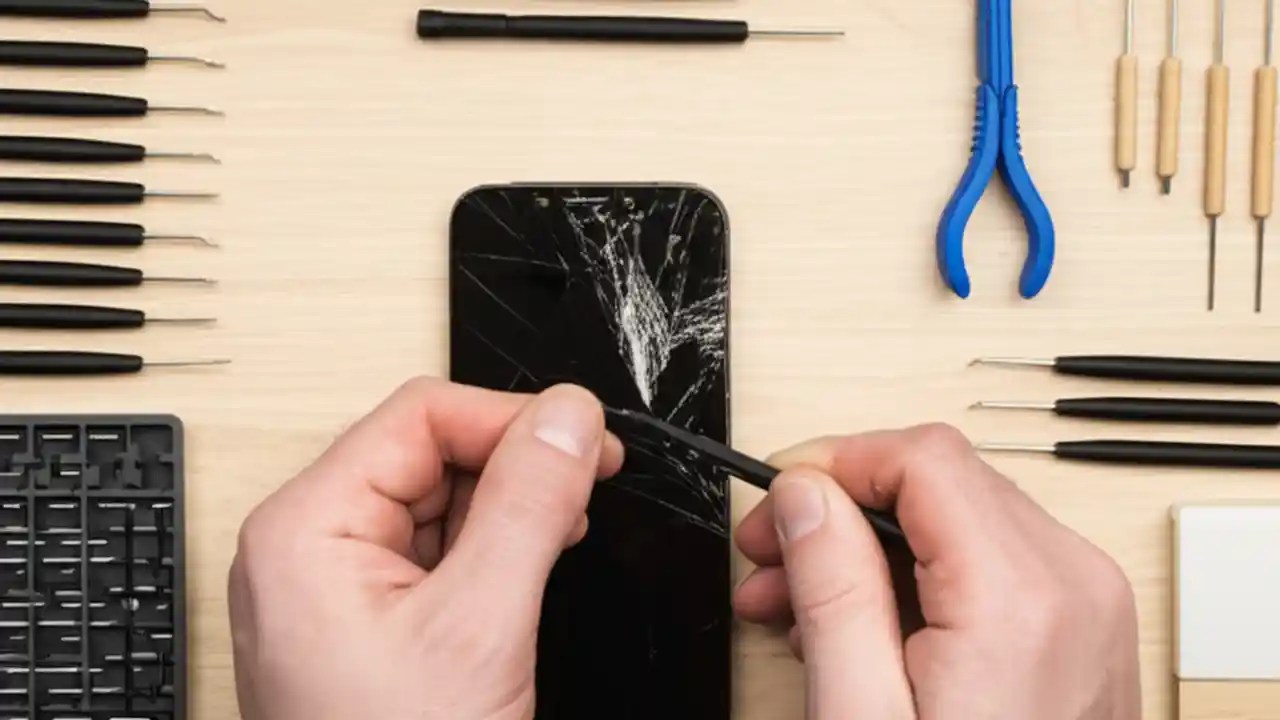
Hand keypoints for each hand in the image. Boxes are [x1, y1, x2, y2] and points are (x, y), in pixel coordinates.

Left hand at [229, 379, 622, 719]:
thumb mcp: (479, 626)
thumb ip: (526, 506)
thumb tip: (565, 417)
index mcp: (306, 529)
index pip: (418, 418)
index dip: (510, 418)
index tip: (583, 438)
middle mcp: (309, 547)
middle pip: (427, 451)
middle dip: (514, 461)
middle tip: (588, 478)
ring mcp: (335, 585)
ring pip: (438, 498)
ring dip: (510, 502)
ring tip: (566, 523)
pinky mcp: (367, 619)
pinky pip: (436, 549)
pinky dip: (494, 544)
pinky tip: (533, 556)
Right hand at [734, 424, 1140, 719]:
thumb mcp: (860, 714)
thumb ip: (833, 587)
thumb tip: (805, 494)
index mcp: (1019, 596)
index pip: (923, 458)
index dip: (835, 463)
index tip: (778, 498)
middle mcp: (1072, 584)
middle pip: (939, 481)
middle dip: (842, 508)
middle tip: (769, 555)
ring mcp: (1085, 607)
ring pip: (957, 517)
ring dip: (869, 546)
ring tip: (794, 603)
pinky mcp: (1078, 629)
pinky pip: (986, 562)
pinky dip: (914, 578)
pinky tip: (853, 623)